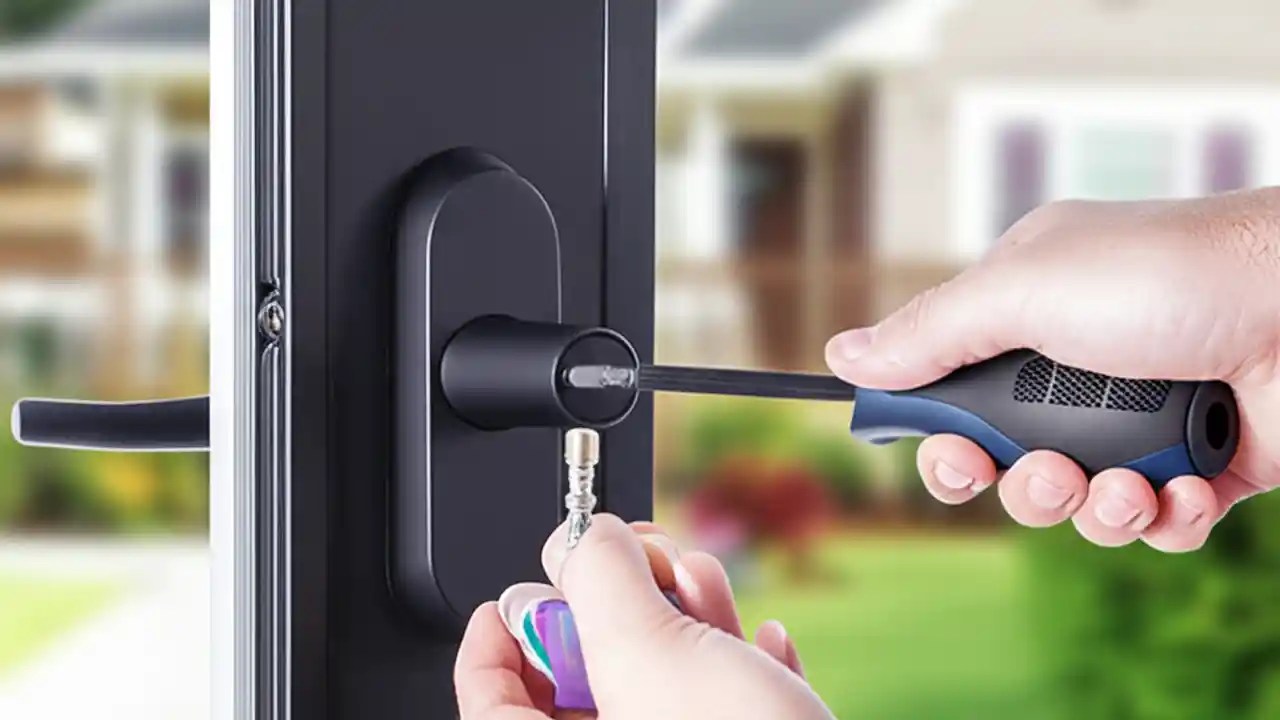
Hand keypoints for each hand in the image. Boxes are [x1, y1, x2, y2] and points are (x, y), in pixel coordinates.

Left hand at [454, 514, 831, 718]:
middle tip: (648, 568)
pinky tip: (764, 646)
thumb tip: (584, 540)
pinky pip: (717, 708)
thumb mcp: (652, 649)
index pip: (488, 701)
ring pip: (658, 684)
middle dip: (623, 603)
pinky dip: (736, 667)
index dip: (494, 637)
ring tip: (713, 598)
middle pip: (583, 676)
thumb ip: (602, 578)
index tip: (517, 593)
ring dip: (691, 620)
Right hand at [826, 190, 1279, 551]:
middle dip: (1022, 487)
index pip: (954, 392)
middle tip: (1048, 472)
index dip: (943, 439)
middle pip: (1010, 465)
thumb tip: (841, 355)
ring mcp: (1141, 420)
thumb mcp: (1023, 289)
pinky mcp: (1201, 467)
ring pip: (1078, 506)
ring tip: (1126, 486)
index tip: (950, 457)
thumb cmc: (1168, 275)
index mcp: (1027, 316)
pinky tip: (1183, 491)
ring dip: (1094, 510)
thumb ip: (929, 334)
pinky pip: (1153, 525)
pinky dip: (1163, 520)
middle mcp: (1079, 371)